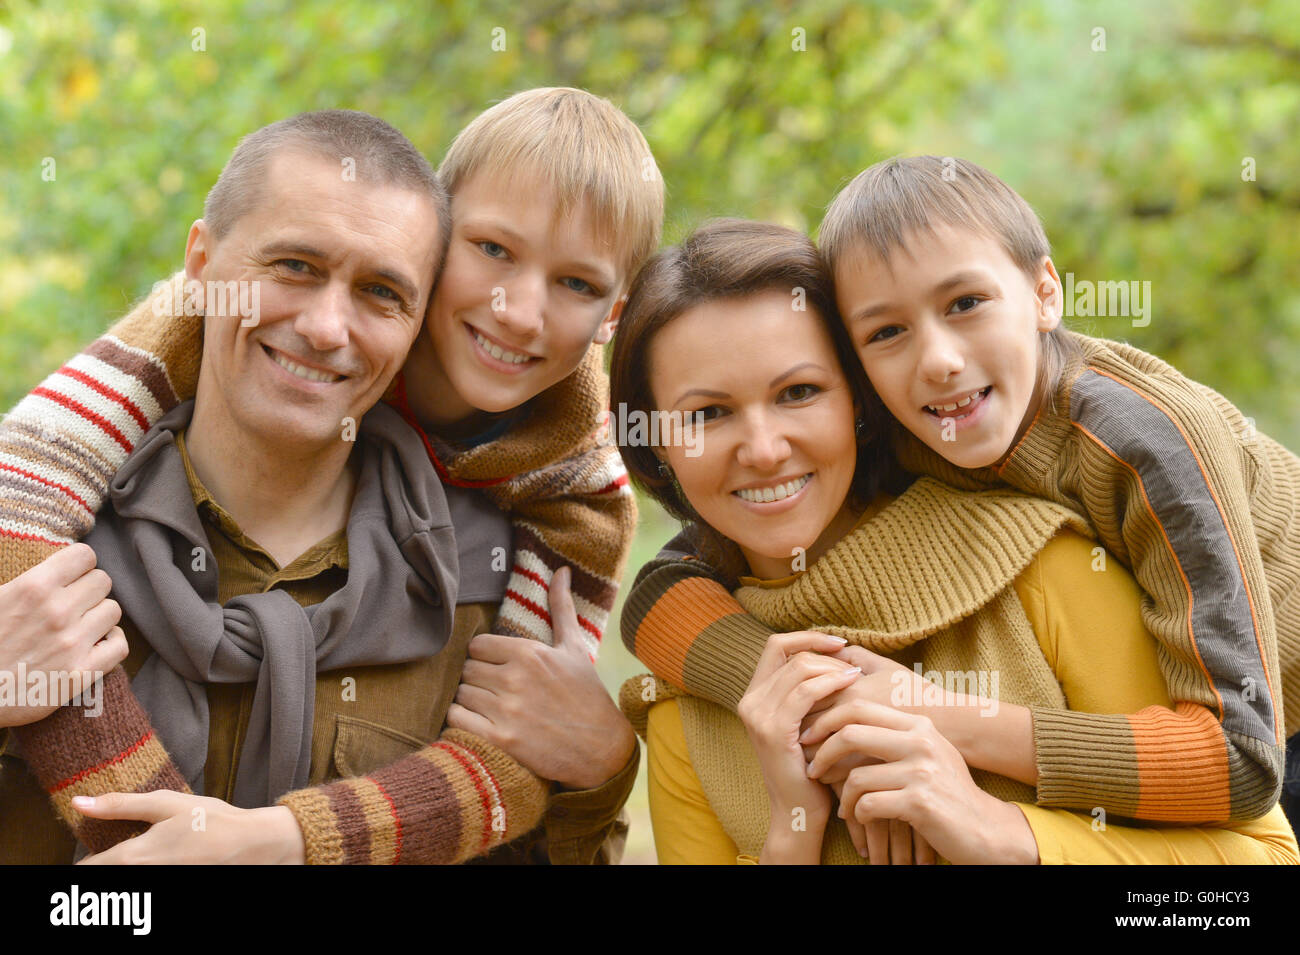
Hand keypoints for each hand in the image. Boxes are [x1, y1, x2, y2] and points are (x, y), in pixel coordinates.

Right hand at [0, 544, 128, 726]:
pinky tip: (96, 644)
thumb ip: (28, 583)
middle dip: (88, 590)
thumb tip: (55, 569)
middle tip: (72, 604)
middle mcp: (57, 611)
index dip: (79, 565)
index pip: (85, 555)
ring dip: (99, 616)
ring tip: (80, 625)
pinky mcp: (81, 674)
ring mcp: (72, 643)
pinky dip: (112, 643)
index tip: (71, 576)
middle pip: (102, 582)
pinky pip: (120, 646)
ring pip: (112, 611)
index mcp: (33, 587)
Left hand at [73, 791, 305, 863]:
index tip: (87, 855)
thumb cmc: (210, 820)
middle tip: (116, 852)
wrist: (251, 844)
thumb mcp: (166, 803)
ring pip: (123, 886)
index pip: (88, 869)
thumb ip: (120, 805)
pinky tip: (159, 858)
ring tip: (139, 854)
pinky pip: (141, 890)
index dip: (82, 863)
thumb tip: (79, 802)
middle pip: (105, 879)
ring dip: (123, 868)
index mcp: (135, 857)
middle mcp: (143, 877)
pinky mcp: (171, 885)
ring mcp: (158, 884)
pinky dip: (143, 870)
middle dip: (102, 865)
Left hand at [446, 566, 634, 789]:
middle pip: (467, 670)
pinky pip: (457, 719)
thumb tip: (561, 571)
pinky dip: (462, 720)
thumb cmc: (586, 694)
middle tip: (493, 689)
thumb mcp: (575, 648)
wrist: (601, 747)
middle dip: (477, 678)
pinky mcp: (500, 739)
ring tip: (489, 707)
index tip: (496, 666)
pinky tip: (480, 722)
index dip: (484, 656)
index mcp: (529, 653)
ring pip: (460, 694)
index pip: (477, 645)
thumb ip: (562, 608)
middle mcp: (514, 678)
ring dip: (470, 700)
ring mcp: (506, 710)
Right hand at [737, 632, 857, 861]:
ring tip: (857, 675)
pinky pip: (805, 693)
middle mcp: (749, 702)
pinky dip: (830, 683)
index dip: (808, 637)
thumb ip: (808, 691)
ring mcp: (758, 716)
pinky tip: (851, 685)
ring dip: (832, 667)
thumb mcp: (805, 722)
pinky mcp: (773, 731)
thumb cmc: (811, 766)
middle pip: (789, 652)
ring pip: (799, 668)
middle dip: (824, 652)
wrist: (799, 812)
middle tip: (853, 664)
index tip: (839, 644)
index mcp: (754, 696)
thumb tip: (837, 654)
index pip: (776, 645)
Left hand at [806, 700, 1037, 863]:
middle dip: (822, 753)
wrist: (985, 829)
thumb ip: (892, 731)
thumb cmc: (946, 790)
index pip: (858, 708)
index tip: (809, 738)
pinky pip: (868, 804)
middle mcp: (920, 741)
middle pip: (850, 733)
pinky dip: (859, 815)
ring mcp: (922, 771)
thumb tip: (842, 717)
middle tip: (812, 769)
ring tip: (845, 807)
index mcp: (917, 724)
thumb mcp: (926, 750)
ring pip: (856, 776)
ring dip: (843, 796)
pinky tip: (863, 819)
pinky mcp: (920, 802)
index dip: (825, 721)